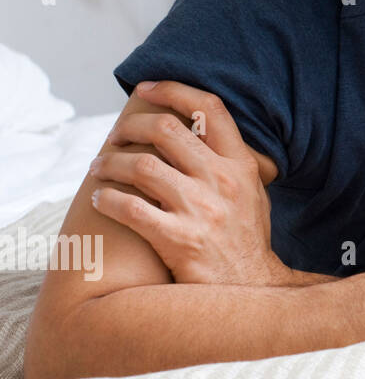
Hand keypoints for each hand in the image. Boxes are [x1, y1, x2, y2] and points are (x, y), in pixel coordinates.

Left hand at [88, 81, 290, 285]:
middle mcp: (223, 180)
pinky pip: (129, 207)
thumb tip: (199, 128)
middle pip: (166, 130)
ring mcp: (201, 209)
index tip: (145, 89)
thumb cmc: (245, 240)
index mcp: (241, 164)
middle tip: (115, 136)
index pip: (209, 108)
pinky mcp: (178, 239)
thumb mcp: (252, 193)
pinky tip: (98, 199)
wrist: (249, 289)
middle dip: (131, 127)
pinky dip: (106, 198)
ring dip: (110, 162)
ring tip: (99, 167)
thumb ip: (230, 161)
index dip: (173, 90)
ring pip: (141, 165)